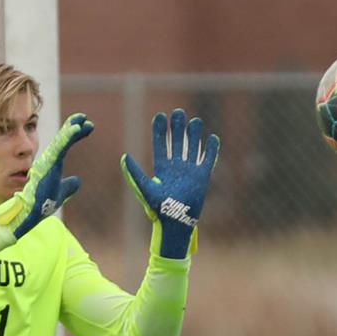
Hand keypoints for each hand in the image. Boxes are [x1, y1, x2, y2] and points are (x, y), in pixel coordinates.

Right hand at [0, 113, 93, 239]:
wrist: (30, 213)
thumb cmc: (41, 204)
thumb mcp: (60, 193)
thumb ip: (69, 186)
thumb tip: (77, 181)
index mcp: (52, 164)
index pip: (64, 145)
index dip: (74, 134)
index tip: (86, 126)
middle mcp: (49, 160)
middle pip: (63, 139)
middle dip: (73, 126)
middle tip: (84, 117)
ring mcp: (48, 161)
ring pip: (61, 141)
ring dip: (71, 130)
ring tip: (82, 121)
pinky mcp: (47, 164)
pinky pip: (59, 148)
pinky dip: (67, 137)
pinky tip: (76, 129)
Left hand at [121, 108, 218, 259]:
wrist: (176, 222)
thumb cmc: (158, 209)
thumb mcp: (145, 188)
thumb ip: (135, 172)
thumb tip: (124, 156)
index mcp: (162, 168)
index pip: (161, 144)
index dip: (160, 131)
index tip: (160, 116)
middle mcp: (176, 167)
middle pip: (177, 142)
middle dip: (177, 128)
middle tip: (178, 113)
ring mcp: (190, 171)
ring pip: (192, 147)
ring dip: (194, 135)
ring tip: (195, 120)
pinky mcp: (202, 177)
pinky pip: (207, 159)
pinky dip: (211, 149)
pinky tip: (212, 137)